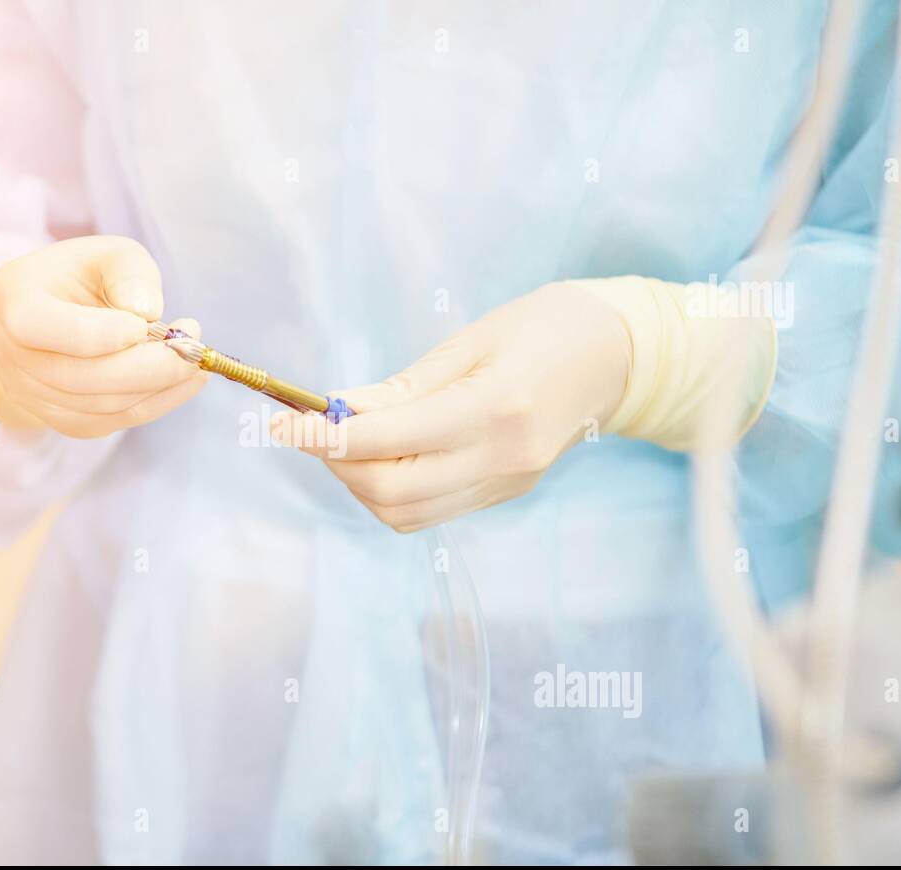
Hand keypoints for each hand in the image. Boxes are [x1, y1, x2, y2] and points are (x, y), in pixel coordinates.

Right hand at [0, 236, 205, 437]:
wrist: (45, 316)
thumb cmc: (79, 277)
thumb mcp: (107, 253)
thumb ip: (130, 272)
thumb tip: (148, 311)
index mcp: (12, 301)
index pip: (40, 326)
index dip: (98, 333)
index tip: (146, 323)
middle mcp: (9, 355)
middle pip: (81, 377)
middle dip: (149, 367)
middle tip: (193, 347)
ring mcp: (30, 395)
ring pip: (101, 406)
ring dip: (158, 387)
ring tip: (194, 359)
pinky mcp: (59, 420)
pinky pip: (111, 423)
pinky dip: (155, 405)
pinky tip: (183, 382)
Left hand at [272, 282, 631, 531]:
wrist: (617, 353)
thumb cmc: (542, 326)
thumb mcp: (470, 340)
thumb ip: (402, 386)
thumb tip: (337, 411)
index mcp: (495, 410)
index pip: (388, 443)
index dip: (325, 439)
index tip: (284, 425)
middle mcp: (503, 459)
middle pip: (392, 494)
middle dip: (337, 466)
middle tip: (314, 431)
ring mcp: (508, 483)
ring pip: (407, 514)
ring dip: (361, 484)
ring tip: (347, 441)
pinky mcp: (507, 493)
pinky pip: (431, 511)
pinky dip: (391, 492)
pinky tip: (384, 455)